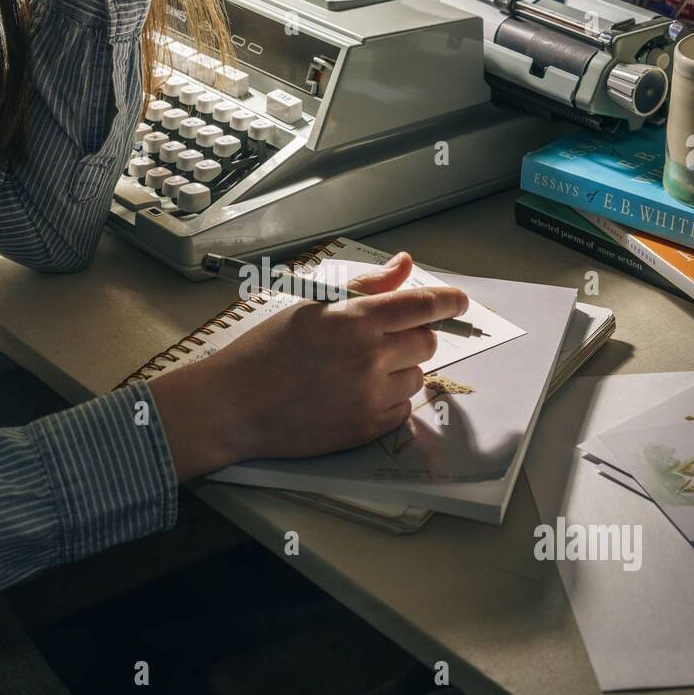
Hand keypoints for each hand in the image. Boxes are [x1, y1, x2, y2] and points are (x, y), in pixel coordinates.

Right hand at [150, 252, 468, 479]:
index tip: (460, 301)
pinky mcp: (366, 429)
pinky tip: (355, 394)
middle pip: (426, 342)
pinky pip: (402, 410)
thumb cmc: (265, 352)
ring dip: (401, 370)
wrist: (233, 405)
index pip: (423, 305)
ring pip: (418, 377)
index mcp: (355, 320)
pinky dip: (389, 400)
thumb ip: (366, 287)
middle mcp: (369, 358)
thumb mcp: (312, 306)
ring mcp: (369, 397)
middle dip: (412, 336)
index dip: (448, 301)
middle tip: (381, 339)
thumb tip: (404, 265)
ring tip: (359, 370)